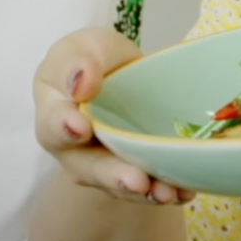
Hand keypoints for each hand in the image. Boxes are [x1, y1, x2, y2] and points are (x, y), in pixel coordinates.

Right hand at [33, 26, 194, 205]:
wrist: (116, 72)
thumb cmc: (92, 59)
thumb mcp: (82, 47)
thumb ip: (76, 63)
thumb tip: (82, 80)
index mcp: (53, 114)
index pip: (54, 125)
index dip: (66, 127)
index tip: (81, 127)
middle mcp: (75, 150)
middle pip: (90, 168)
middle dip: (114, 176)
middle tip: (136, 181)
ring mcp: (105, 164)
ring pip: (121, 183)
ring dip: (146, 191)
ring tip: (167, 193)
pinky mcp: (135, 168)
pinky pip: (150, 184)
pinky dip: (169, 189)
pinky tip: (186, 190)